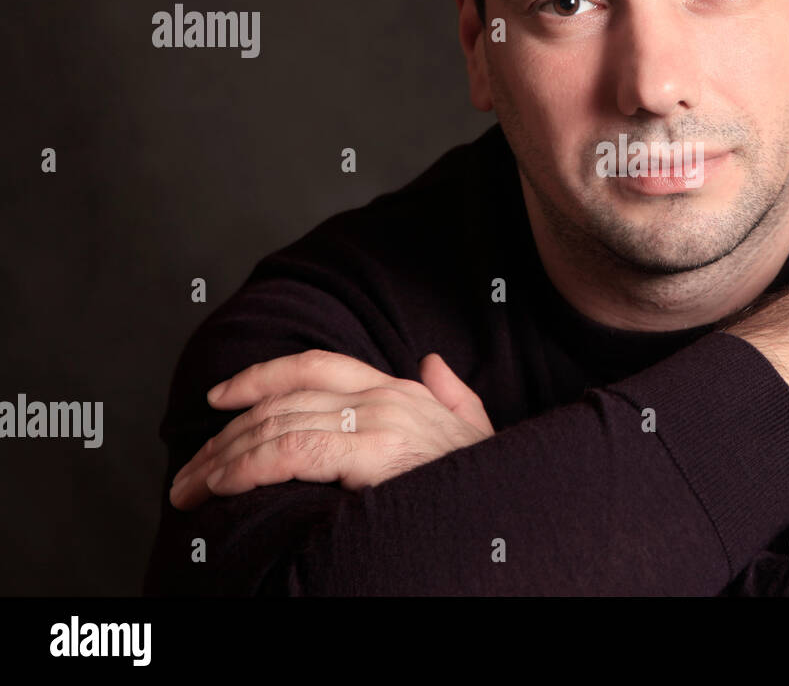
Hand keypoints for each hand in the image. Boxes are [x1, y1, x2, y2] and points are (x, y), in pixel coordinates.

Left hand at [169, 349, 492, 510]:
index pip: (317, 365)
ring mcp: (381, 422)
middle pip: (284, 399)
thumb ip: (453, 396)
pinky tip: (225, 482)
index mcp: (402, 391)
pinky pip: (294, 452)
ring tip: (192, 486)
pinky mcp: (375, 454)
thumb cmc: (491, 481)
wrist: (519, 504)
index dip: (261, 376)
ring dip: (224, 458)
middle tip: (190, 471)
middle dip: (226, 435)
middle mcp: (386, 396)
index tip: (219, 397)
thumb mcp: (476, 432)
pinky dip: (250, 465)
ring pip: (279, 426)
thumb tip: (432, 363)